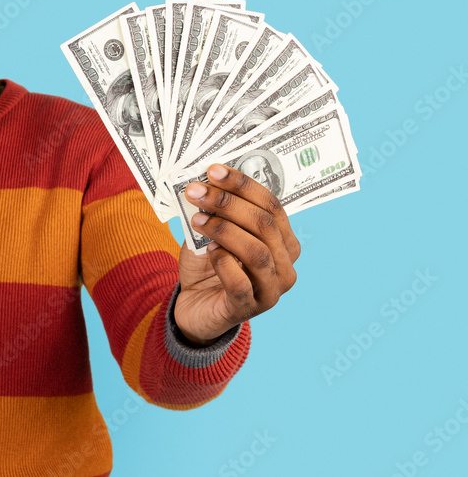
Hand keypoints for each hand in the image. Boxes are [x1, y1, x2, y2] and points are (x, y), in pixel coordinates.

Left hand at [173, 164, 300, 345]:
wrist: (194, 307)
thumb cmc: (208, 265)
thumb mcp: (211, 233)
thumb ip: (215, 212)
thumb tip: (204, 182)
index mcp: (284, 242)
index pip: (271, 206)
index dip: (243, 185)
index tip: (213, 170)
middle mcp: (285, 266)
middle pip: (264, 225)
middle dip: (228, 203)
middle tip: (196, 190)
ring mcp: (271, 290)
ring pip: (256, 252)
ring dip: (224, 230)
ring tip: (197, 219)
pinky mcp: (248, 309)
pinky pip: (240, 283)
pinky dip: (223, 262)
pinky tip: (209, 252)